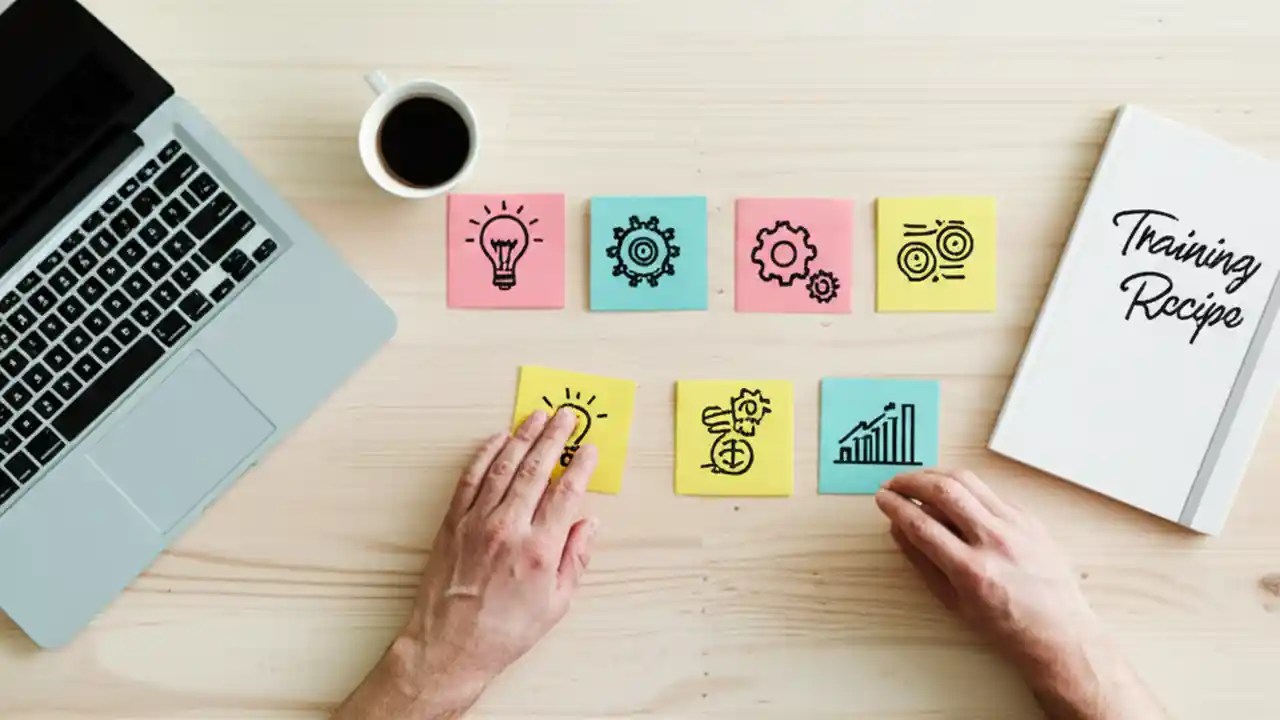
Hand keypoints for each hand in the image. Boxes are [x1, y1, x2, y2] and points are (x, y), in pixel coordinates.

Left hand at [334, 409, 598, 719]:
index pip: (566, 493)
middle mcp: (508, 529)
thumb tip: (589, 524)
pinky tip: (498, 439)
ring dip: (522, 437)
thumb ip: (576, 559)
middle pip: (536, 469)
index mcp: (539, 550)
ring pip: (504, 466)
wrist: (448, 648)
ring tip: (537, 416)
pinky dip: (485, 454)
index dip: (580, 466)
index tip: (589, 449)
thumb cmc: (504, 633)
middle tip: (567, 416)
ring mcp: (477, 523)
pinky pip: (471, 478)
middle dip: (554, 437)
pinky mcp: (453, 523)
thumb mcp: (555, 605)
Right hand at [876, 470, 1164, 719]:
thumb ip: (923, 563)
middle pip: (944, 491)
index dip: (896, 506)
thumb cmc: (1007, 627)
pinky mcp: (1029, 519)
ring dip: (936, 475)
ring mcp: (1016, 527)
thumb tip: (899, 530)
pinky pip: (990, 493)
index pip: (922, 524)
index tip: (883, 499)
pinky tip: (953, 496)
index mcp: (972, 570)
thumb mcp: (955, 603)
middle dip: (911, 481)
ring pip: (968, 481)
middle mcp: (995, 542)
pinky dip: (965, 489)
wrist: (1060, 632)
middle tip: (895, 484)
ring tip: (919, 481)